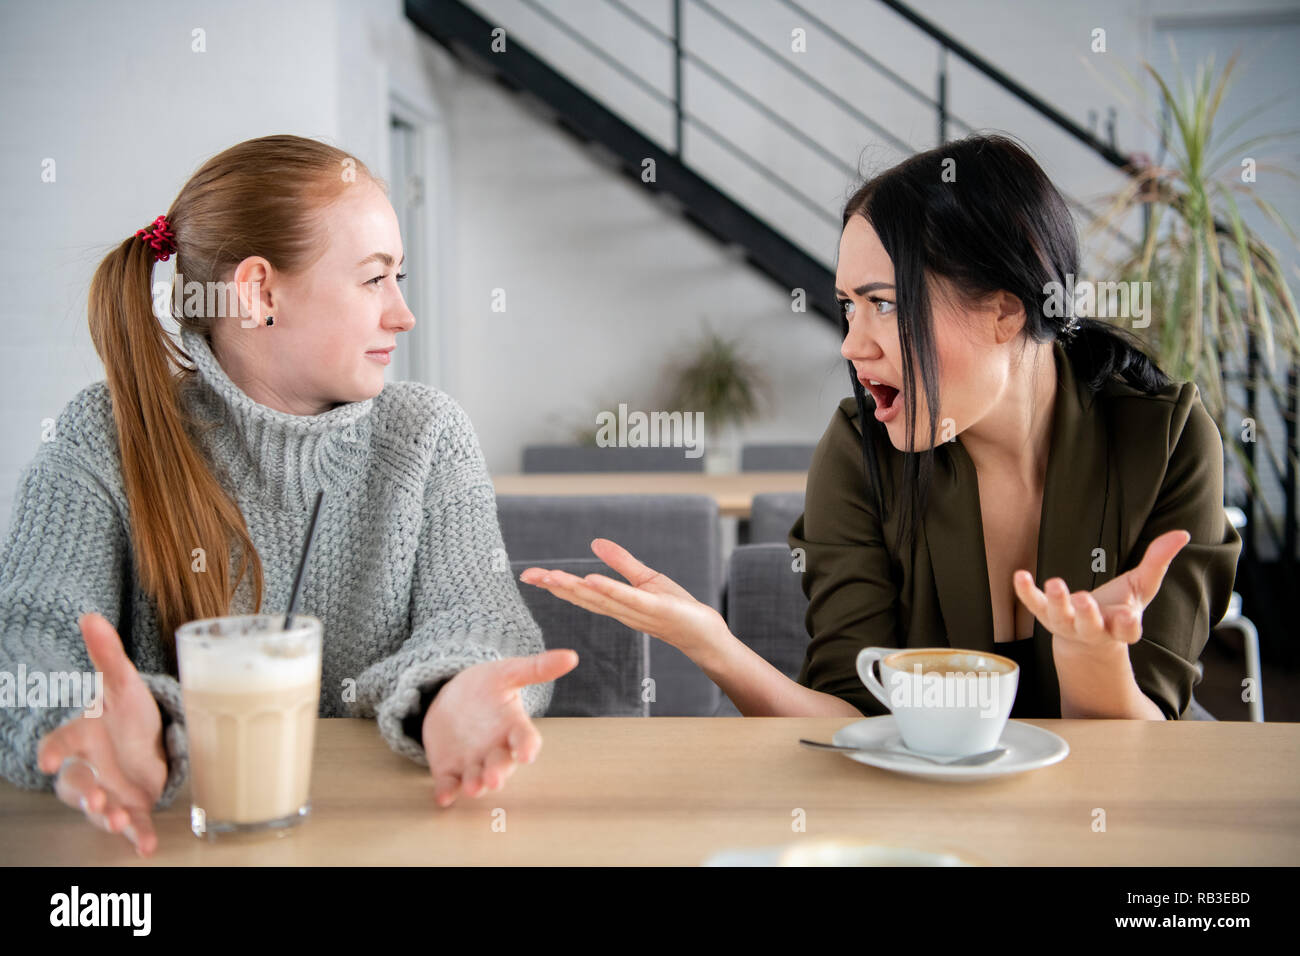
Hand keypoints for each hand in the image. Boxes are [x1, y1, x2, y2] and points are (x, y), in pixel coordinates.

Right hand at [35, 613, 167, 856]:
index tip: (48, 759)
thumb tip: (90, 615)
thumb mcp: (124, 684)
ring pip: (97, 808)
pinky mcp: (130, 807)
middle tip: (94, 798)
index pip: (59, 743)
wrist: (154, 741)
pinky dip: (136, 836)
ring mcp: (108, 790)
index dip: (52, 751)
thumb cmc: (131, 714)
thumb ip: (107, 655)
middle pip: (74, 784)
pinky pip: (129, 825)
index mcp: (83, 736)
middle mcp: (90, 767)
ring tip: (114, 818)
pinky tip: (146, 846)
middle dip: (81, 792)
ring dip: (103, 816)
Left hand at [422, 649, 577, 807]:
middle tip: (495, 778)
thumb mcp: (508, 672)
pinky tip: (443, 797)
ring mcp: (473, 762)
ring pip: (477, 778)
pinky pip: (449, 784)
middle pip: (501, 765)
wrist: (453, 698)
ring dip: (476, 785)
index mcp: (513, 728)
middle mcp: (496, 750)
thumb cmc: (486, 687)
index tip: (528, 753)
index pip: (525, 739)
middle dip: (498, 773)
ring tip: (474, 787)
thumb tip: (571, 656)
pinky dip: (446, 792)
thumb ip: (536, 668)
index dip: (527, 747)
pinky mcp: (449, 770)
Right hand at [519, 538, 727, 652]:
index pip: (580, 592)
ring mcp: (637, 611)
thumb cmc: (676, 608)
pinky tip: (592, 580)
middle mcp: (620, 610)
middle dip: (555, 586)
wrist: (703, 634)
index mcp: (615, 602)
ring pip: (600, 598)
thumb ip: (621, 562)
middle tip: (529, 576)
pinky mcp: (655, 608)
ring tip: (552, 576)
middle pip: (582, 596)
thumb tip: (595, 543)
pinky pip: (629, 598)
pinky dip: (609, 589)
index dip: (555, 583)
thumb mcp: (645, 578)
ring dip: (574, 588)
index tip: (530, 575)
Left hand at [1013, 529, 1190, 653]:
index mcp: (1120, 628)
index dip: (1127, 626)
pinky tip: (1019, 576)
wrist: (1085, 639)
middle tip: (1082, 599)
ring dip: (1057, 601)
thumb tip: (1182, 533)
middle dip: (1086, 614)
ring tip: (1054, 583)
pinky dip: (1025, 592)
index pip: (1127, 631)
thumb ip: (1158, 561)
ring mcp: (1066, 624)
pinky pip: (1033, 605)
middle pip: (1089, 625)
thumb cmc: (1117, 609)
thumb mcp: (1141, 587)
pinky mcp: (1045, 614)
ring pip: (1060, 617)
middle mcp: (1092, 629)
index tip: (1128, 617)